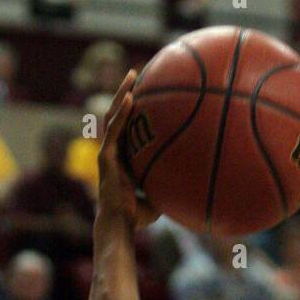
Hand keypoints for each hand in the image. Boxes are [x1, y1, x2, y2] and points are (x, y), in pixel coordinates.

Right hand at [96, 70, 158, 230]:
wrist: (120, 225)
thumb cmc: (138, 216)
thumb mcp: (159, 196)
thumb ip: (169, 184)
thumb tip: (194, 183)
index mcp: (123, 157)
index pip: (127, 127)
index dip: (134, 109)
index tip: (146, 92)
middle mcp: (114, 150)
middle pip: (118, 115)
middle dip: (126, 92)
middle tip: (137, 74)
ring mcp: (108, 152)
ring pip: (113, 116)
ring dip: (122, 94)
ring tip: (132, 76)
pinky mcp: (105, 156)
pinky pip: (114, 129)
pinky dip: (122, 113)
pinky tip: (130, 98)